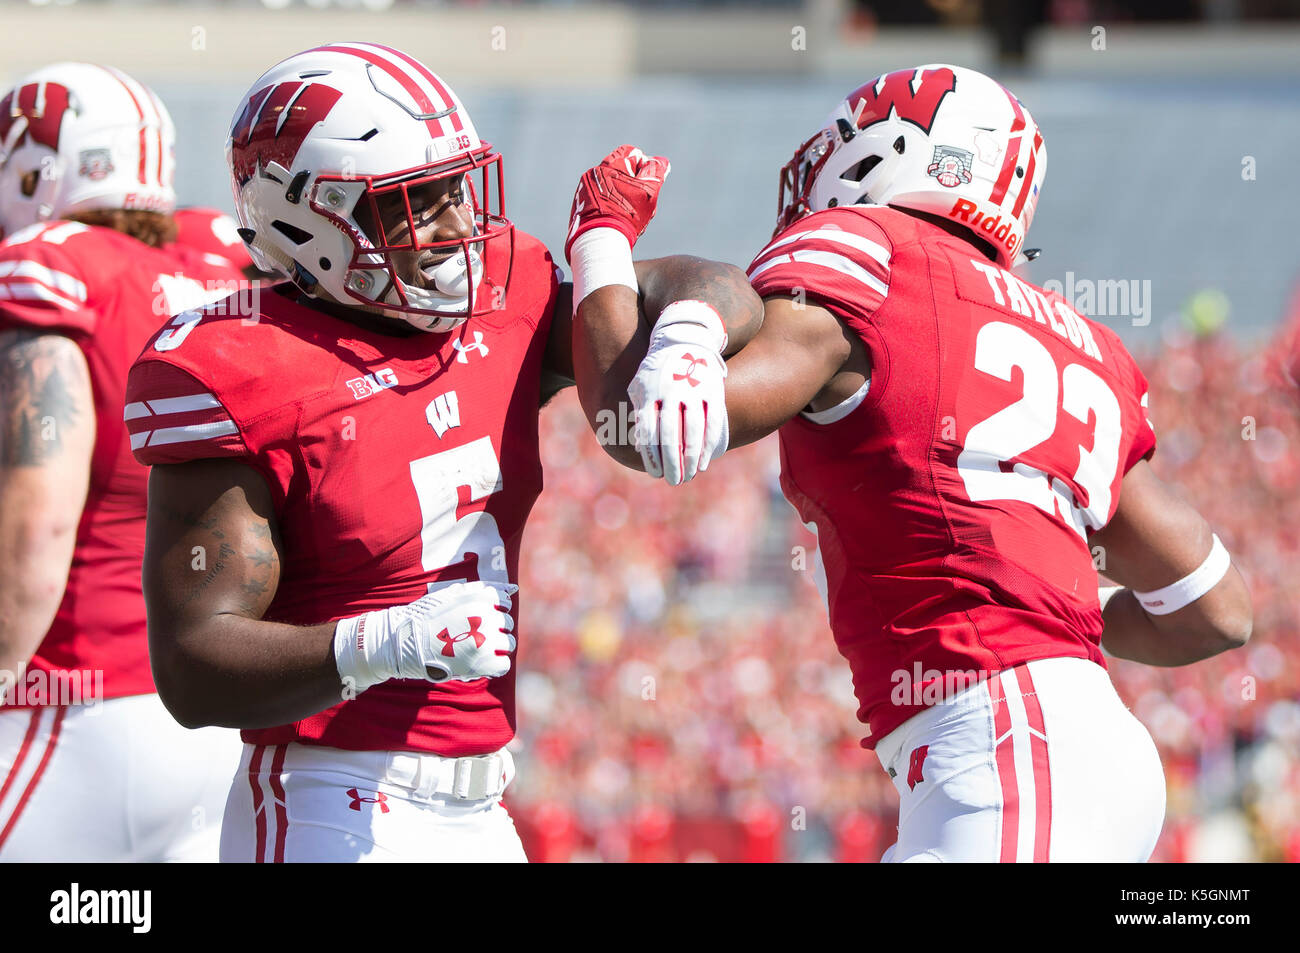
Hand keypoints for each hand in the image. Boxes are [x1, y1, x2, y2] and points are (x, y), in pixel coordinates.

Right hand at [334, 581, 517, 691]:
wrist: (404, 641)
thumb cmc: (428, 616)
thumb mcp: (453, 594)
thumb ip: (482, 589)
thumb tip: (512, 589)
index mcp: (481, 597)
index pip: (504, 602)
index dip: (493, 612)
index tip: (478, 620)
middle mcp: (488, 617)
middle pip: (508, 623)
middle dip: (495, 630)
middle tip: (473, 637)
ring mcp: (486, 641)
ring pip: (509, 643)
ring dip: (497, 648)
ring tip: (476, 651)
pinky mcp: (483, 663)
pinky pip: (504, 664)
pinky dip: (495, 666)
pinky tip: (479, 664)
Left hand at [565, 144, 669, 261]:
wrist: (600, 238)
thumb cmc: (628, 212)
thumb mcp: (649, 190)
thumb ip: (656, 172)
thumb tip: (661, 162)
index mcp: (611, 163)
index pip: (630, 153)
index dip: (643, 165)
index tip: (648, 182)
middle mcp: (594, 172)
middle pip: (619, 172)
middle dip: (632, 184)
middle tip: (640, 202)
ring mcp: (584, 189)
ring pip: (609, 188)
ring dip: (620, 196)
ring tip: (628, 215)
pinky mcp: (579, 206)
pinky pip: (598, 201)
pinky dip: (608, 206)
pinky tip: (615, 220)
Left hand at [629, 303, 728, 485]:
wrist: (683, 341)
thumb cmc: (656, 373)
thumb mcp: (639, 386)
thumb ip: (637, 413)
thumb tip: (632, 443)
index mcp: (650, 392)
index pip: (649, 430)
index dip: (652, 455)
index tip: (655, 473)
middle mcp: (670, 391)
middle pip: (671, 434)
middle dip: (672, 461)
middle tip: (673, 481)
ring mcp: (693, 390)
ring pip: (694, 430)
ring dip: (692, 457)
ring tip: (690, 474)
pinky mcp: (713, 389)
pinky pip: (713, 421)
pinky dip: (710, 443)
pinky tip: (705, 460)